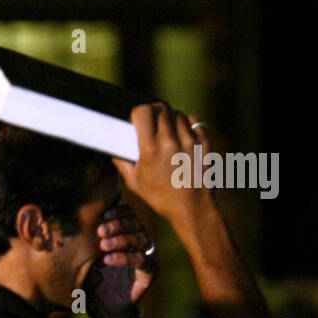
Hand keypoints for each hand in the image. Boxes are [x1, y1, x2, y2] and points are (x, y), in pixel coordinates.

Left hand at [84, 204, 157, 317]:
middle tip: (100, 231)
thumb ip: (88, 237)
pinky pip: (142, 260)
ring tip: (103, 246)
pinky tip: (108, 260)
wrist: (105, 305)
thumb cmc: (94, 273)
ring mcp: (148, 256)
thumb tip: (77, 219)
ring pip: (141, 239)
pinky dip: (125, 258)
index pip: (130, 213)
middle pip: (136, 223)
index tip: (102, 215)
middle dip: (117, 224)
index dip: (118, 211)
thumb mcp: (89, 252)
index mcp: (129, 231)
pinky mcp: (150, 272)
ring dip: (121, 239)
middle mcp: (141, 241)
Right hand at [112, 103, 214, 228]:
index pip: (143, 112)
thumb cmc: (161, 198)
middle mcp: (170, 142)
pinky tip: (184, 135)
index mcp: (150, 150)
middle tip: (154, 121)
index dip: (139, 111)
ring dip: (172, 118)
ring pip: (178, 114)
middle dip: (155, 111)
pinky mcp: (205, 144)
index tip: (139, 118)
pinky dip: (189, 125)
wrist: (193, 209)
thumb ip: (121, 163)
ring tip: (169, 131)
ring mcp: (190, 142)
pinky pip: (195, 122)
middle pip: (161, 108)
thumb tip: (113, 149)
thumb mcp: (134, 183)